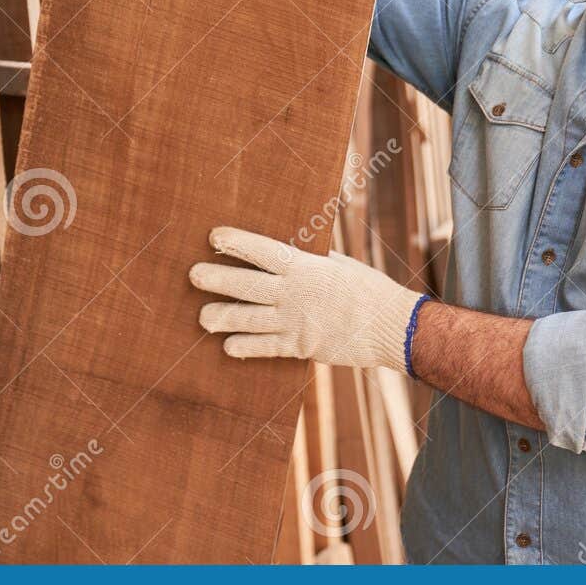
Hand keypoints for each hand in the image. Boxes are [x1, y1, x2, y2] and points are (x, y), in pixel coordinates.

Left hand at [190, 226, 423, 371]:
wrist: (392, 326)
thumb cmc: (367, 288)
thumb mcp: (339, 264)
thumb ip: (311, 259)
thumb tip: (289, 247)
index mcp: (305, 267)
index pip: (263, 251)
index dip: (237, 243)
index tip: (214, 236)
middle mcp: (295, 293)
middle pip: (247, 284)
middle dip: (217, 279)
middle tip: (193, 274)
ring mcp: (296, 322)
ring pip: (249, 318)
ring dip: (222, 316)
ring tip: (202, 316)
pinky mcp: (301, 347)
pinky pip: (266, 347)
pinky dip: (245, 346)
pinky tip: (227, 345)